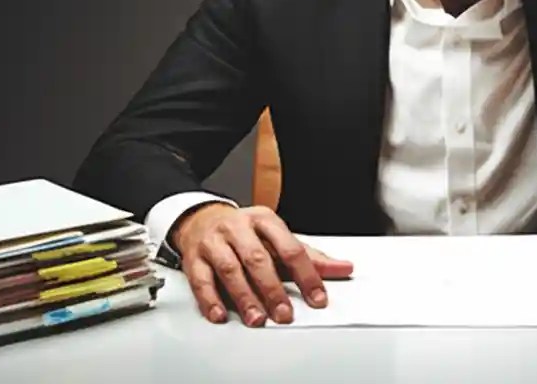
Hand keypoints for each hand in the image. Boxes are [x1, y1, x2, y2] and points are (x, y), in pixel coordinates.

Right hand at [171, 203, 353, 326]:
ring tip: (256, 318)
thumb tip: (343, 268)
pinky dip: (210, 298)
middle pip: (258, 258)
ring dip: (244, 296)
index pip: (290, 248)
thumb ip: (309, 256)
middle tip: (284, 313)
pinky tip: (220, 314)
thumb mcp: (278, 237)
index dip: (306, 275)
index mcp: (265, 220)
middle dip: (272, 288)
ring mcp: (214, 242)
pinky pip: (200, 279)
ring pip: (230, 268)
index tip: (316, 298)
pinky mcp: (193, 257)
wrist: (201, 218)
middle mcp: (239, 228)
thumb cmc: (245, 232)